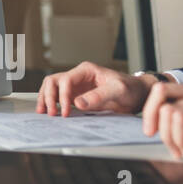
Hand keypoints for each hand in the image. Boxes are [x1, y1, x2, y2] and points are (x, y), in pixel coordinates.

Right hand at [36, 60, 153, 116]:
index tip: (66, 111)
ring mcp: (76, 86)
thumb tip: (78, 103)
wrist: (138, 94)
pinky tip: (49, 111)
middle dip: (49, 96)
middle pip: (53, 81)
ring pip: (52, 87)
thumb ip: (99, 96)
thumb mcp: (118, 91)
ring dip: (46, 98)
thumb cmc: (131, 89)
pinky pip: (59, 97)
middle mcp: (78, 76)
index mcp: (86, 70)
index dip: (63, 96)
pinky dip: (52, 103)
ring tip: (43, 112)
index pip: (65, 80)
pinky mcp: (77, 96)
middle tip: (51, 113)